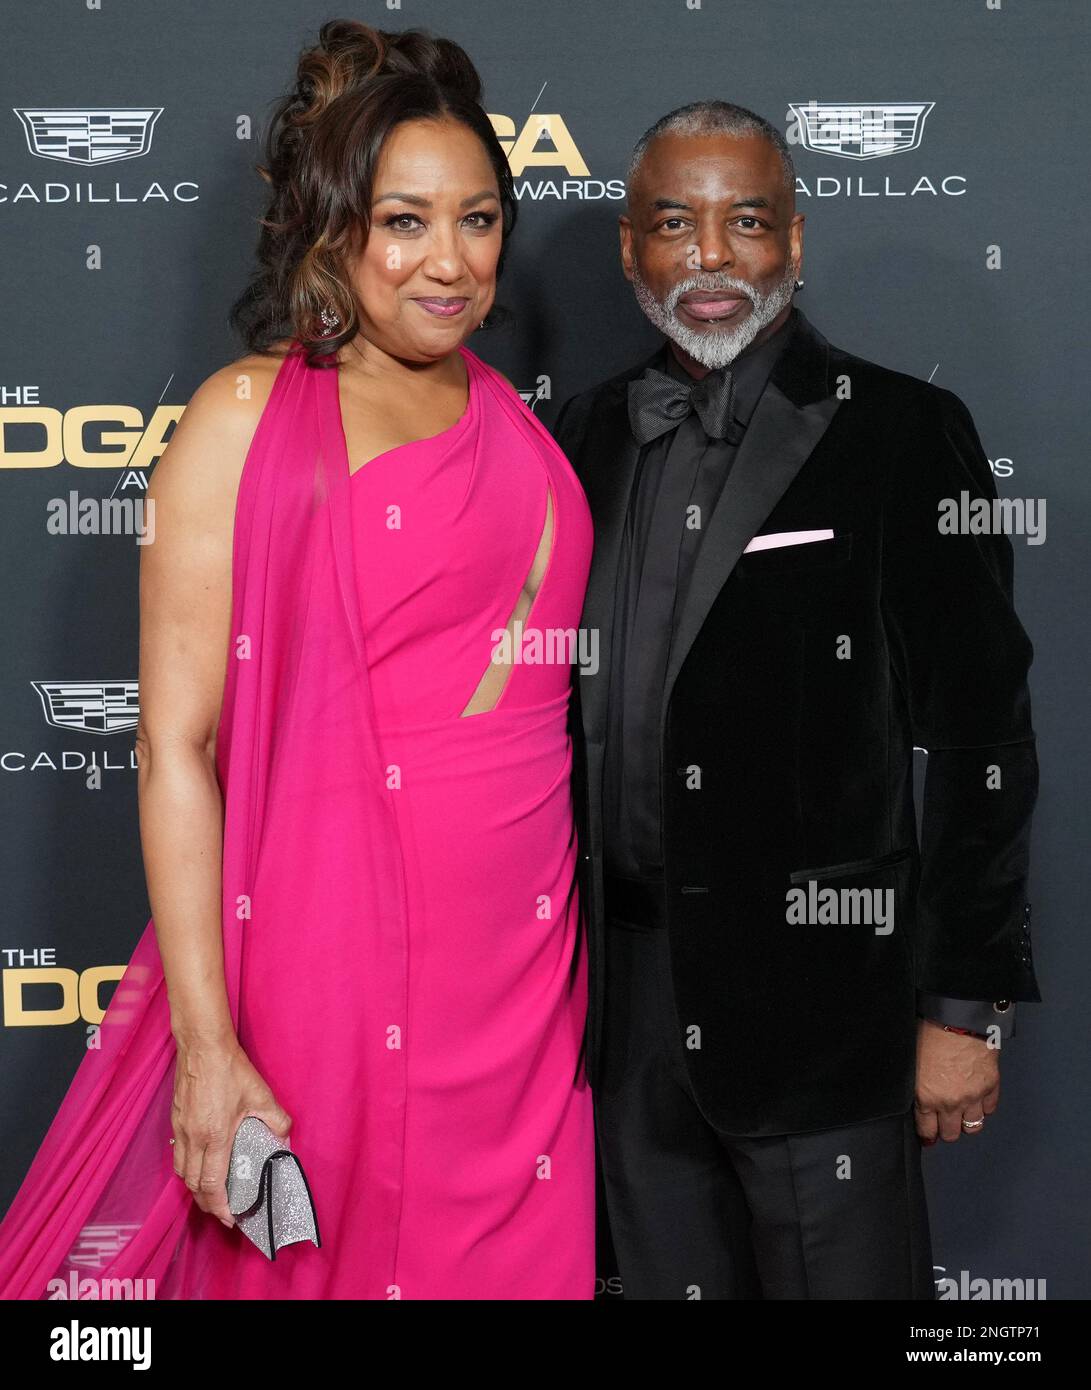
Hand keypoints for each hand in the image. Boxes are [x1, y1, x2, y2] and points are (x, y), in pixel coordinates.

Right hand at [170, 1035, 291, 1226]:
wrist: (202, 1046)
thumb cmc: (230, 1069)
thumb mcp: (260, 1094)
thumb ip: (276, 1119)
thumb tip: (284, 1138)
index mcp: (215, 1136)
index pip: (212, 1184)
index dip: (219, 1206)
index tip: (229, 1219)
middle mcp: (193, 1138)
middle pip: (192, 1185)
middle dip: (206, 1203)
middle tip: (222, 1210)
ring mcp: (181, 1129)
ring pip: (181, 1171)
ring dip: (194, 1187)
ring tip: (210, 1192)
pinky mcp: (175, 1119)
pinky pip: (178, 1153)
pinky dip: (187, 1167)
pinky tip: (199, 1162)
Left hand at [913, 1018, 998, 1143]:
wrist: (956, 1017)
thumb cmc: (928, 1032)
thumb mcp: (912, 1062)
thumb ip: (917, 1086)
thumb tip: (919, 1099)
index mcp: (926, 1097)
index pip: (927, 1130)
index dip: (927, 1134)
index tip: (928, 1135)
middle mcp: (950, 1103)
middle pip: (951, 1134)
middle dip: (947, 1130)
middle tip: (945, 1122)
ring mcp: (973, 1097)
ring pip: (973, 1127)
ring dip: (967, 1122)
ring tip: (962, 1113)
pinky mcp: (990, 1087)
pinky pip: (989, 1109)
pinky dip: (984, 1106)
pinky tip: (978, 1099)